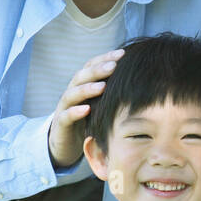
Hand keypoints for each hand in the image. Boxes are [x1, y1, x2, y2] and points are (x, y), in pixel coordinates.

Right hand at [48, 49, 124, 169]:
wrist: (66, 146)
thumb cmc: (88, 123)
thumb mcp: (101, 106)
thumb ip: (112, 93)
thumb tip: (140, 80)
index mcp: (82, 86)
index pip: (90, 66)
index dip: (104, 58)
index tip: (122, 54)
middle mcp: (71, 94)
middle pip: (81, 76)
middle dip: (97, 70)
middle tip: (114, 66)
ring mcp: (64, 109)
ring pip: (72, 94)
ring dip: (87, 89)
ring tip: (102, 86)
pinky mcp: (60, 125)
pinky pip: (66, 116)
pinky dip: (75, 112)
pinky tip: (87, 109)